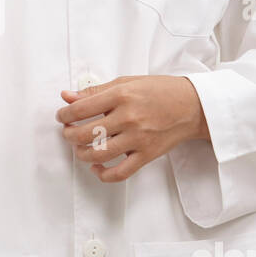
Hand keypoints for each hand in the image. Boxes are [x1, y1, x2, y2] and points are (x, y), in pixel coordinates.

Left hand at [55, 75, 209, 182]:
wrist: (192, 105)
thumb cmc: (160, 91)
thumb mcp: (126, 82)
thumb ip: (95, 91)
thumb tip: (67, 96)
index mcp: (121, 95)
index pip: (80, 109)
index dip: (65, 115)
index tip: (62, 116)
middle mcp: (128, 117)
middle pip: (85, 134)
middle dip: (69, 135)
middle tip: (68, 132)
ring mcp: (138, 138)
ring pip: (98, 155)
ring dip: (81, 154)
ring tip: (80, 148)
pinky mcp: (147, 155)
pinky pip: (119, 173)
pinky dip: (103, 174)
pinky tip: (96, 167)